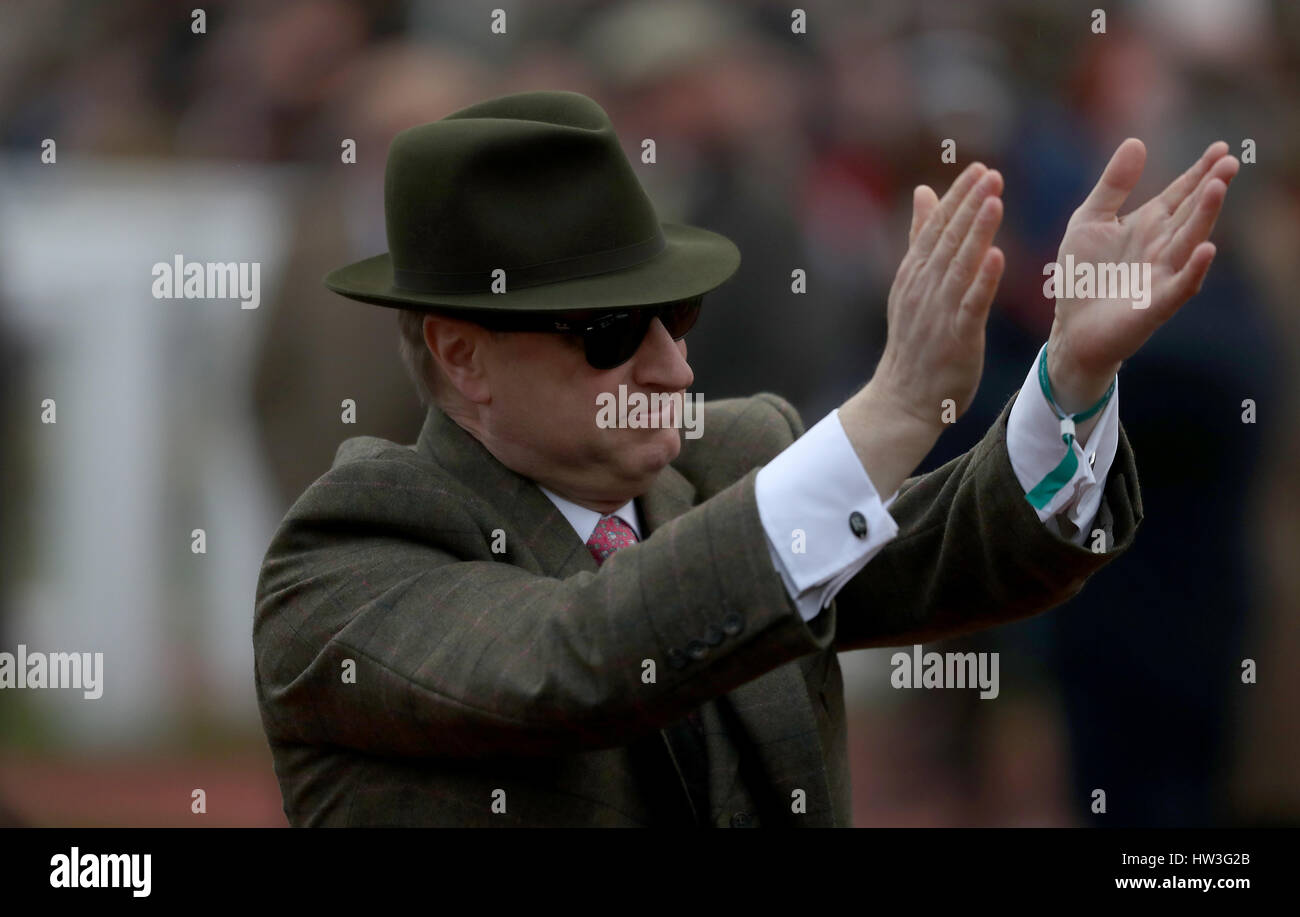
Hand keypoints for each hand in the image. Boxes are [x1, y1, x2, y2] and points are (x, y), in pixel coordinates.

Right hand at [839, 162, 1005, 498]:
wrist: (904, 398)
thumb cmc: (915, 341)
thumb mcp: (912, 284)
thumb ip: (921, 237)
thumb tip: (923, 191)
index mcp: (915, 273)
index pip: (937, 227)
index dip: (958, 198)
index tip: (979, 169)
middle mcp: (924, 288)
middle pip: (949, 240)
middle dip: (970, 205)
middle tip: (991, 173)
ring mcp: (938, 312)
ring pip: (959, 265)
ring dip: (977, 232)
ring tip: (995, 201)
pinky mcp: (955, 337)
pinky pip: (970, 305)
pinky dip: (983, 281)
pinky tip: (997, 257)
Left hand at [1047, 139, 1238, 410]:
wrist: (1071, 327)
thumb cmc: (1082, 274)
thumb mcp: (1090, 220)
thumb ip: (1113, 185)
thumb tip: (1136, 141)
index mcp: (1148, 224)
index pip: (1181, 193)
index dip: (1199, 172)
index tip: (1221, 147)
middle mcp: (1162, 246)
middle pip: (1191, 212)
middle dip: (1210, 188)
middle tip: (1229, 162)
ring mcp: (1162, 274)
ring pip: (1190, 241)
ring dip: (1205, 216)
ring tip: (1217, 188)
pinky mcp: (1155, 304)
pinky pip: (1180, 284)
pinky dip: (1193, 268)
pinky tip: (1206, 248)